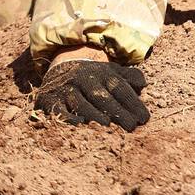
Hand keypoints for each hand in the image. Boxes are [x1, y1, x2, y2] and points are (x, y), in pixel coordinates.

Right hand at [35, 58, 149, 130]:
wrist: (58, 68)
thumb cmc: (92, 77)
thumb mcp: (110, 71)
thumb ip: (128, 77)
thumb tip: (143, 85)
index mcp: (102, 73)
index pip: (119, 87)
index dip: (132, 102)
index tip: (144, 118)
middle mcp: (84, 79)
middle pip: (102, 96)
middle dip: (117, 111)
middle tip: (131, 126)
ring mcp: (66, 89)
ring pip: (81, 103)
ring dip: (94, 115)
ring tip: (107, 126)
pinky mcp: (50, 99)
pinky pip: (59, 110)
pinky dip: (68, 118)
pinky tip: (79, 125)